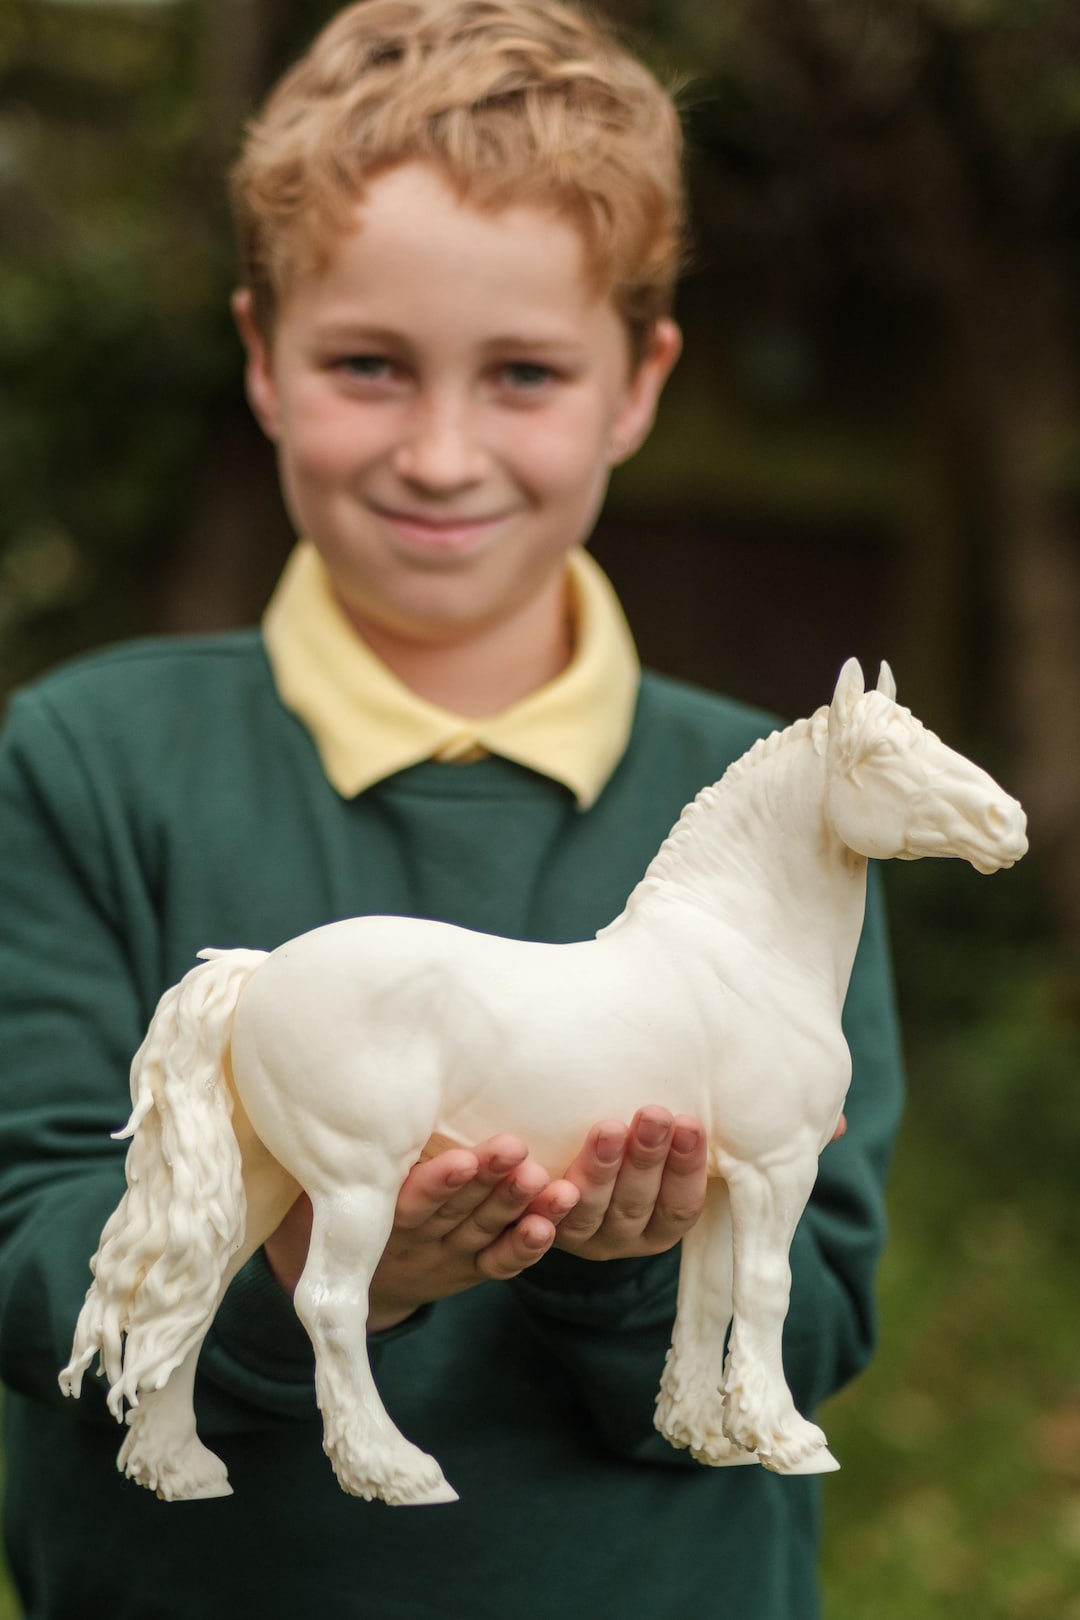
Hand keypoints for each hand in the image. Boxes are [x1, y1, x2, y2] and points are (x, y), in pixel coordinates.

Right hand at [263, 1136, 579, 1333]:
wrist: (347, 1280)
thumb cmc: (344, 1197)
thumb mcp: (333, 1181)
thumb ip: (353, 1149)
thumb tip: (349, 1089)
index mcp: (379, 1219)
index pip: (409, 1203)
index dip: (437, 1184)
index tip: (464, 1160)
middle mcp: (416, 1242)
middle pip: (455, 1213)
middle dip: (488, 1182)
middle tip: (518, 1151)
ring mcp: (447, 1256)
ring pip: (485, 1232)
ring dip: (517, 1206)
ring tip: (547, 1181)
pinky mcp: (473, 1268)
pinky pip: (501, 1263)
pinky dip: (526, 1247)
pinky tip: (549, 1224)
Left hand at [547, 1107, 708, 1260]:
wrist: (559, 1163)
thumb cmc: (628, 1147)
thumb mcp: (658, 1147)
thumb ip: (674, 1133)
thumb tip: (728, 1074)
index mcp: (659, 1227)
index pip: (680, 1205)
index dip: (687, 1167)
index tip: (690, 1123)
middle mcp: (621, 1237)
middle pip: (636, 1203)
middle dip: (647, 1158)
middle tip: (655, 1115)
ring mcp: (579, 1235)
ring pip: (591, 1207)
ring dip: (601, 1168)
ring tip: (609, 1128)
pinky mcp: (539, 1226)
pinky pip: (540, 1214)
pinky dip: (547, 1195)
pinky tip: (543, 1169)